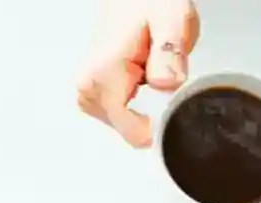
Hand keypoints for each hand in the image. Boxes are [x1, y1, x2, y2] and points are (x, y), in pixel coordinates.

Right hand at [77, 0, 200, 146]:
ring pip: (129, 126)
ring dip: (147, 105)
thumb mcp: (170, 20)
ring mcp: (88, 95)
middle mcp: (89, 90)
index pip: (134, 132)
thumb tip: (165, 84)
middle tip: (161, 73)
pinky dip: (139, 102)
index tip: (172, 99)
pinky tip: (141, 78)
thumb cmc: (151, 3)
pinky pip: (123, 116)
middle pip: (133, 131)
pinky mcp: (92, 97)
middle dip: (154, 110)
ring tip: (150, 70)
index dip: (161, 122)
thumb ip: (168, 53)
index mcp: (102, 76)